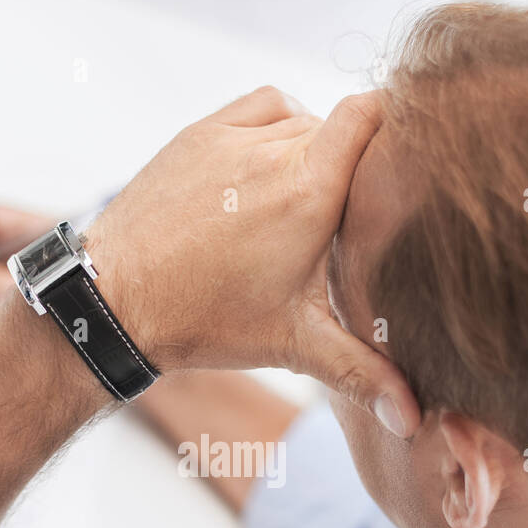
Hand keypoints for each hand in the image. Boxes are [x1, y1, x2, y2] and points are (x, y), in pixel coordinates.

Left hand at [87, 87, 417, 436]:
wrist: (115, 301)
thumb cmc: (203, 321)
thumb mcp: (293, 346)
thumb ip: (362, 372)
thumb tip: (412, 419)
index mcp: (309, 192)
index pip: (373, 115)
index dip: (397, 127)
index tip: (405, 163)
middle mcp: (273, 151)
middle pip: (341, 128)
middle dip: (356, 161)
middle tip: (358, 210)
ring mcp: (232, 137)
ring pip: (301, 118)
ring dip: (315, 147)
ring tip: (312, 197)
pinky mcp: (199, 134)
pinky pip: (260, 108)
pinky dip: (278, 126)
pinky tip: (277, 166)